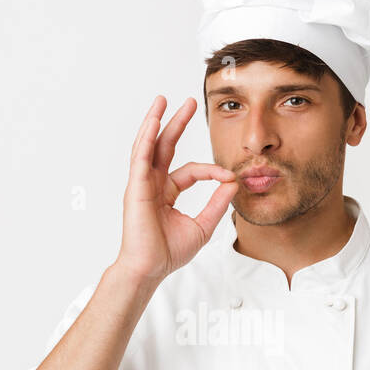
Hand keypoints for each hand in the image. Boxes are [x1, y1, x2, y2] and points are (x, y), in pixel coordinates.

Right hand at [115, 95, 238, 285]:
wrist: (151, 268)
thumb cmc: (169, 252)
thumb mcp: (203, 226)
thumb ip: (217, 204)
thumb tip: (234, 183)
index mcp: (167, 192)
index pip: (191, 171)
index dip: (212, 171)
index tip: (231, 178)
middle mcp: (153, 184)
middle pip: (166, 146)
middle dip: (177, 123)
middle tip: (190, 102)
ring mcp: (142, 184)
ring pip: (149, 145)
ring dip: (156, 121)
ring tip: (163, 100)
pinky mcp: (135, 187)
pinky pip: (140, 157)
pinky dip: (146, 137)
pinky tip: (153, 121)